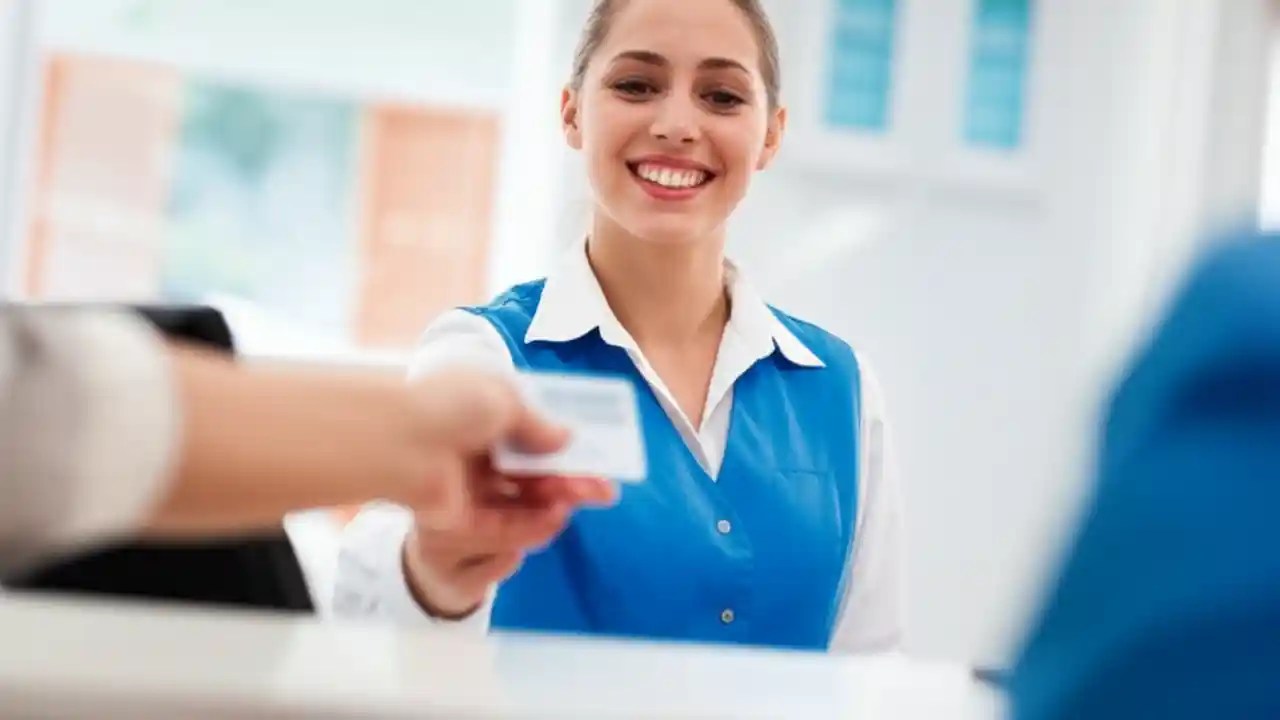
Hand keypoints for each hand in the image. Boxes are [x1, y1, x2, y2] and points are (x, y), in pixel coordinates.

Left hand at [400, 370, 617, 617]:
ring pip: (517, 500)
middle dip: (567, 478)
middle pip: (528, 470)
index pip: (528, 432)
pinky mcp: (455, 519)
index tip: (595, 455)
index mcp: (478, 412)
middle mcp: (470, 448)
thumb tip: (566, 437)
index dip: (562, 445)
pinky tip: (556, 521)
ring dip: (553, 500)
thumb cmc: (448, 405)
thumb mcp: (504, 399)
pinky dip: (529, 525)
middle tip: (603, 489)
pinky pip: (499, 526)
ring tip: (583, 500)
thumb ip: (538, 423)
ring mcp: (463, 485)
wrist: (396, 441)